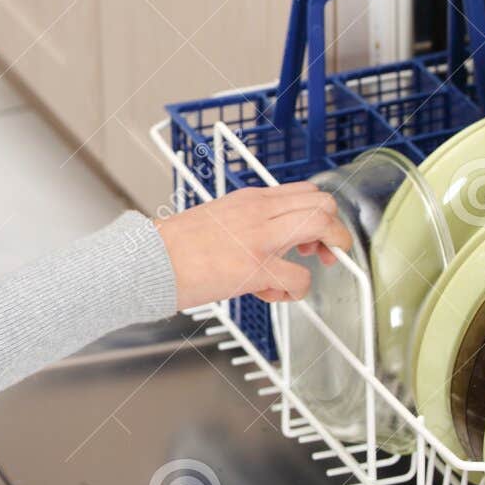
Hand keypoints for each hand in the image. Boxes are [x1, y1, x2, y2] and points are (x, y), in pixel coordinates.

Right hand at [154, 183, 350, 309]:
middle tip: (322, 252)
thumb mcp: (219, 216)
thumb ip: (249, 221)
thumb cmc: (177, 246)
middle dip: (334, 230)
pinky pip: (300, 279)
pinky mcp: (255, 267)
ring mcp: (260, 238)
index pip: (305, 192)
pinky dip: (295, 291)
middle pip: (323, 203)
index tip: (313, 235)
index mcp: (250, 199)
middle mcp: (259, 211)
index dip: (320, 213)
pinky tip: (272, 293)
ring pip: (322, 226)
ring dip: (327, 251)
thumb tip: (272, 237)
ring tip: (305, 270)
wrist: (150, 259)